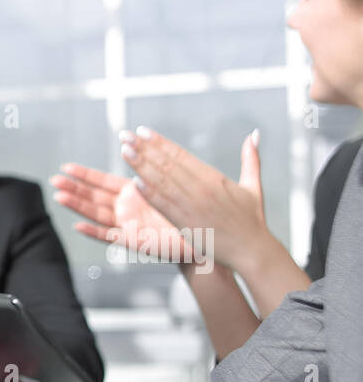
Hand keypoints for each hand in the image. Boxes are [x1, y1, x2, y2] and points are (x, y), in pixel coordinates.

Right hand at [51, 163, 199, 265]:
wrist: (205, 235)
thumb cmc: (189, 209)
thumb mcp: (171, 180)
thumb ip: (152, 164)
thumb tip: (136, 142)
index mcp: (134, 192)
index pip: (104, 181)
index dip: (85, 175)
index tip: (67, 167)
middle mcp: (127, 208)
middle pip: (94, 196)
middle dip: (74, 188)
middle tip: (54, 180)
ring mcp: (128, 225)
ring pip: (97, 214)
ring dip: (78, 206)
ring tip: (59, 197)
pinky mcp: (133, 241)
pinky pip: (110, 237)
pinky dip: (93, 232)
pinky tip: (77, 226)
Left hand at [116, 126, 284, 276]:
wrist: (252, 250)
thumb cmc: (252, 220)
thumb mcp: (252, 185)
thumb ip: (251, 159)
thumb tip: (254, 134)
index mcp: (214, 177)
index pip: (181, 155)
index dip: (160, 142)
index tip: (142, 131)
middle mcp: (202, 188)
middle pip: (168, 164)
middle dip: (145, 149)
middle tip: (126, 135)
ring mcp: (193, 206)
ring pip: (162, 182)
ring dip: (142, 166)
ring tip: (125, 151)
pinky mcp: (186, 224)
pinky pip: (165, 207)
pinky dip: (150, 194)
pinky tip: (135, 183)